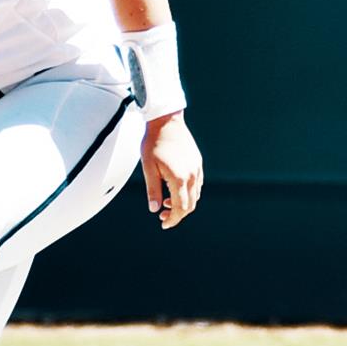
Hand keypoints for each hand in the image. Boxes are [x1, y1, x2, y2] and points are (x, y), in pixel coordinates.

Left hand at [141, 113, 202, 229]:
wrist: (166, 121)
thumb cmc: (154, 143)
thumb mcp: (148, 168)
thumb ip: (152, 190)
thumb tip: (154, 210)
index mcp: (179, 178)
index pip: (180, 208)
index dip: (173, 220)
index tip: (163, 224)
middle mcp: (192, 175)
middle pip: (190, 205)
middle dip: (177, 214)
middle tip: (163, 216)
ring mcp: (197, 168)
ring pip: (195, 195)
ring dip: (183, 203)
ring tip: (167, 201)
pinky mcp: (197, 162)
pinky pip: (197, 184)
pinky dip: (189, 192)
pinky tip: (176, 189)